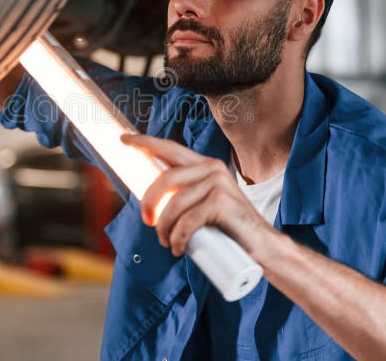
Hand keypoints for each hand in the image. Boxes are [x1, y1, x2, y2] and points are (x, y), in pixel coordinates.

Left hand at [120, 133, 276, 257]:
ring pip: (174, 204)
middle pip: (166, 178)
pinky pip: (187, 221)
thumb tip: (151, 202)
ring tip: (167, 242)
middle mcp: (212, 168)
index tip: (124, 139)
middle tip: (147, 222)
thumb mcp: (204, 205)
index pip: (171, 149)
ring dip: (164, 228)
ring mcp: (219, 183)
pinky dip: (178, 238)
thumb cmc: (229, 228)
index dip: (146, 142)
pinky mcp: (222, 203)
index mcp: (206, 166)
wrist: (261, 246)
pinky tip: (179, 248)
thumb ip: (185, 196)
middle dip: (148, 201)